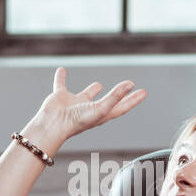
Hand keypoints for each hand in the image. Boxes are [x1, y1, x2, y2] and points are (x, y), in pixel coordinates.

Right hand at [30, 66, 146, 144]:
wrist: (53, 125)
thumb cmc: (77, 122)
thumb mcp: (101, 108)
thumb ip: (116, 96)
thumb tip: (131, 85)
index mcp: (101, 114)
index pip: (122, 106)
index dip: (133, 99)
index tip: (143, 92)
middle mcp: (90, 109)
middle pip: (108, 100)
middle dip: (118, 94)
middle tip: (127, 86)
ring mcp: (75, 103)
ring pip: (87, 95)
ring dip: (92, 89)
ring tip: (99, 84)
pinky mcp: (61, 97)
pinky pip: (62, 84)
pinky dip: (61, 77)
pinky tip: (62, 70)